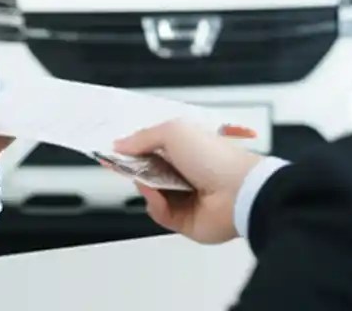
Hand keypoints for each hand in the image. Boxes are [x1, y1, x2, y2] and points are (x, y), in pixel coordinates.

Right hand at [113, 119, 261, 243]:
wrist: (238, 192)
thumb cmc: (215, 157)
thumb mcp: (173, 131)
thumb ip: (143, 137)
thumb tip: (120, 144)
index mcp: (187, 148)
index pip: (153, 148)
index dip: (132, 149)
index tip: (112, 150)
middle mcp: (187, 172)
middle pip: (148, 172)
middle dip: (133, 169)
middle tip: (121, 165)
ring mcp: (186, 196)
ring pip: (150, 193)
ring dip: (144, 186)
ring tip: (147, 181)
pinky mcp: (185, 220)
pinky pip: (159, 213)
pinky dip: (155, 205)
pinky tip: (158, 197)